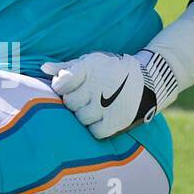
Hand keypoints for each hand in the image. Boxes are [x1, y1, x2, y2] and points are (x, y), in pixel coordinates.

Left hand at [41, 52, 157, 139]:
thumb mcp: (92, 61)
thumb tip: (43, 68)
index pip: (61, 83)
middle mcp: (97, 87)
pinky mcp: (116, 121)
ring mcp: (107, 106)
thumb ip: (66, 66)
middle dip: (74, 101)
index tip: (68, 87)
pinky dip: (96, 127)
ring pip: (81, 118)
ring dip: (85, 115)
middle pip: (69, 103)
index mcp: (89, 68)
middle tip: (86, 98)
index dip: (61, 87)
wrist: (151, 79)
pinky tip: (102, 118)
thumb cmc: (113, 70)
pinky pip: (95, 131)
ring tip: (95, 107)